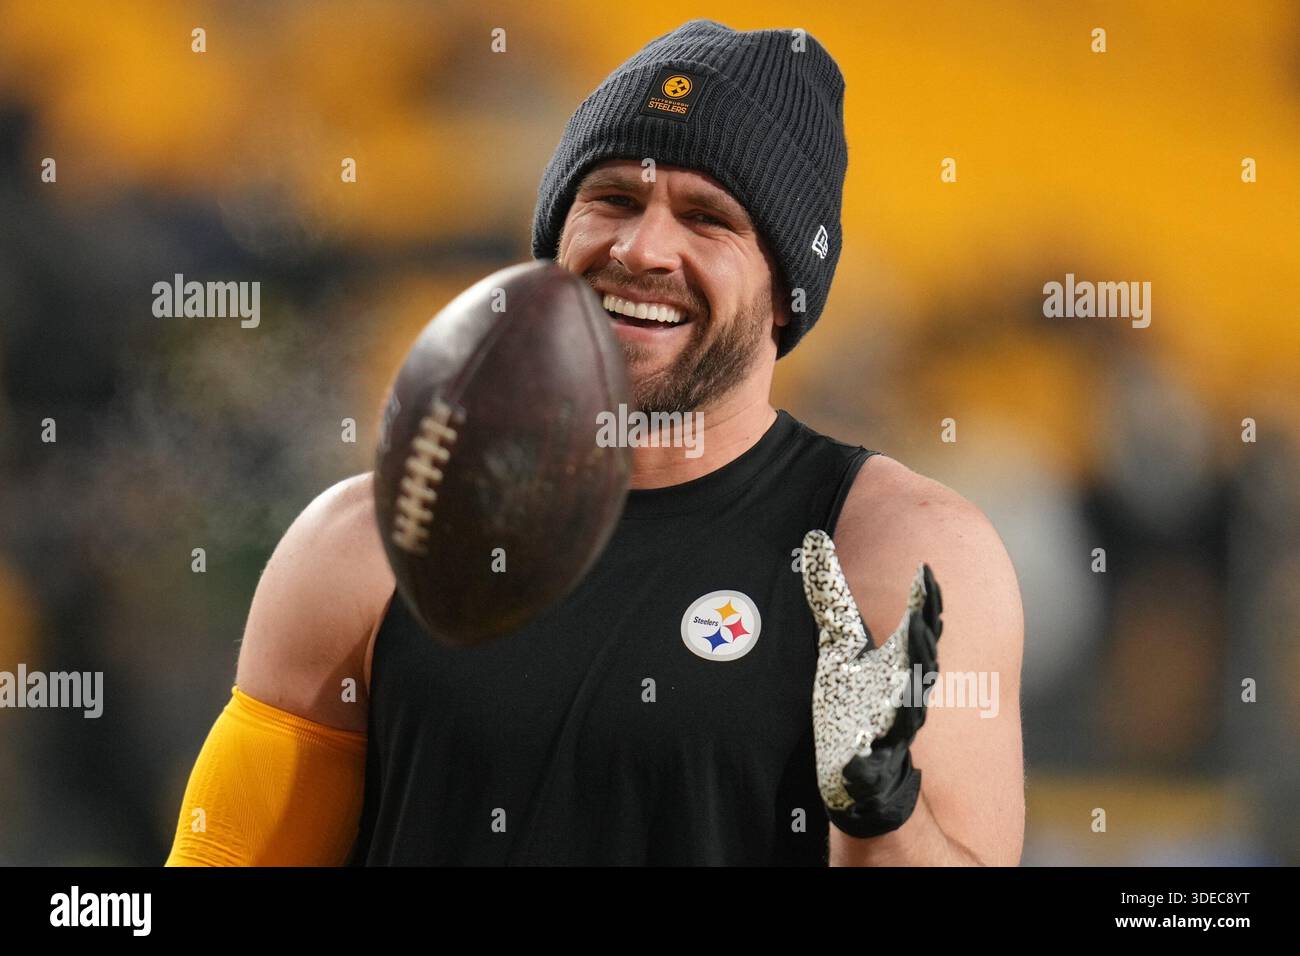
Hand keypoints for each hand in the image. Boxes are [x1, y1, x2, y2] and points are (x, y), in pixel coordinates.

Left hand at [800, 529, 942, 836]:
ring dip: (905, 709)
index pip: (918, 632)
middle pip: (918, 671)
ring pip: (902, 722)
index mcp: (897, 666)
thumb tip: (814, 537)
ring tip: (907, 691)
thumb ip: (830, 594)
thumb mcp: (838, 643)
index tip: (926, 574)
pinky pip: (868, 772)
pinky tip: (857, 763)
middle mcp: (900, 699)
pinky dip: (864, 769)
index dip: (925, 604)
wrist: (859, 773)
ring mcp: (886, 737)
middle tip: (923, 622)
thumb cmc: (852, 697)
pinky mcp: (865, 773)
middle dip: (922, 646)